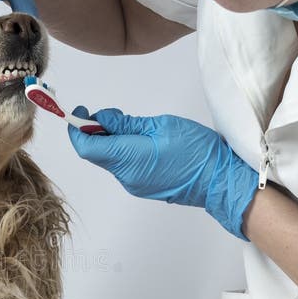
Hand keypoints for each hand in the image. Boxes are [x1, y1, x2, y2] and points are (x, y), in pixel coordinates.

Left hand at [68, 106, 258, 240]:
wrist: (220, 181)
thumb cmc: (196, 150)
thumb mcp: (161, 126)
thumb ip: (128, 124)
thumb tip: (102, 119)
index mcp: (127, 159)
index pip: (86, 147)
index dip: (77, 128)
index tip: (80, 111)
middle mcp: (125, 176)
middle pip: (96, 153)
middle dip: (94, 132)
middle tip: (110, 115)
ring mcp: (134, 184)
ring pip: (109, 159)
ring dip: (110, 141)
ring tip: (130, 125)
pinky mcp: (142, 186)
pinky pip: (123, 166)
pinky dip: (122, 150)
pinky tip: (139, 140)